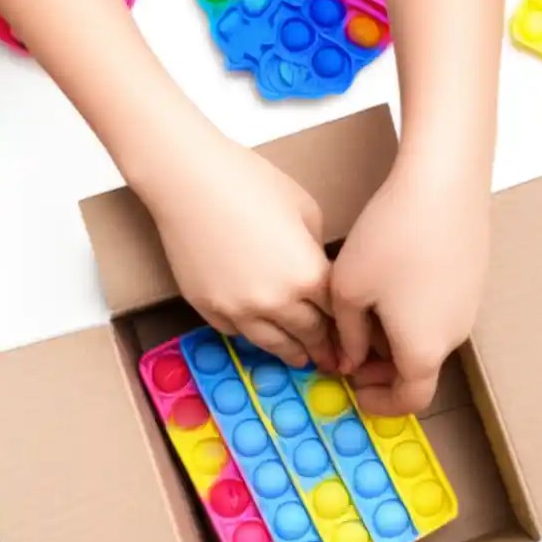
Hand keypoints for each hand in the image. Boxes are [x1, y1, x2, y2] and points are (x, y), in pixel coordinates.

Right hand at [142, 135, 336, 369]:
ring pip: (272, 344)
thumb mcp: (305, 210)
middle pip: (308, 334)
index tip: (352, 337)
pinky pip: (236, 333)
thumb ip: (315, 251)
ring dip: (291, 353)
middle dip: (323, 348)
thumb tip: (316, 269)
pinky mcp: (208, 308)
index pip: (336, 313)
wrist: (189, 181)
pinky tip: (259, 332)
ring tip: (300, 358)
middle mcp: (276, 302)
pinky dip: (252, 334)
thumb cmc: (250, 182)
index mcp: (308, 275)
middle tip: (332, 360)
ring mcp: (238, 310)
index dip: (345, 326)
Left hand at [331, 152, 489, 414]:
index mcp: (423, 349)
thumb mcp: (348, 290)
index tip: (355, 389)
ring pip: (428, 339)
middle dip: (382, 369)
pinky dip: (413, 314)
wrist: (443, 184)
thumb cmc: (390, 239)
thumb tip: (349, 358)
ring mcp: (468, 306)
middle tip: (348, 351)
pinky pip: (439, 312)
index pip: (411, 400)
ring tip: (363, 310)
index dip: (381, 404)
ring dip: (395, 339)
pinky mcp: (472, 278)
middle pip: (419, 370)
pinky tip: (389, 281)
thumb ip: (346, 334)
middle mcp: (453, 335)